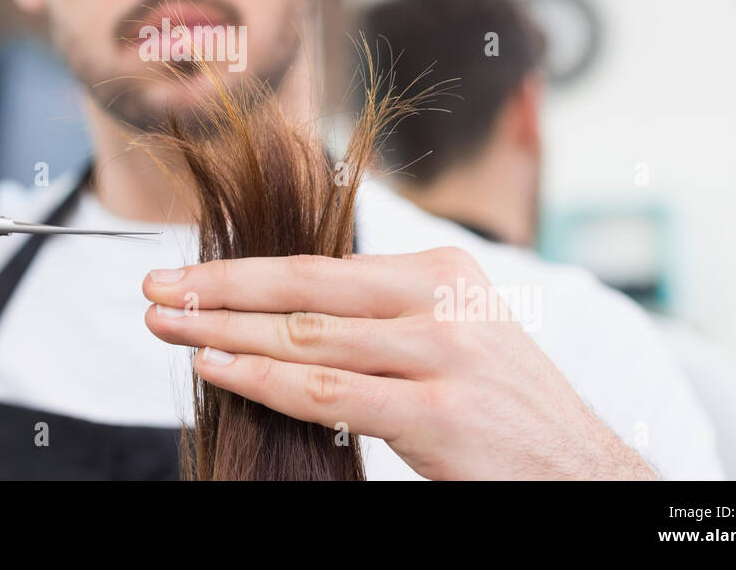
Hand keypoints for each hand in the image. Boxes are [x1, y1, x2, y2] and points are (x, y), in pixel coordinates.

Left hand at [142, 246, 656, 479]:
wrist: (581, 468)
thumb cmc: (499, 402)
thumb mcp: (451, 331)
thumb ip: (378, 314)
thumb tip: (279, 308)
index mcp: (439, 270)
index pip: (318, 267)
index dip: (241, 272)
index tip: (183, 274)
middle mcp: (440, 300)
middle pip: (303, 290)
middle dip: (219, 291)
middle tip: (155, 290)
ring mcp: (443, 353)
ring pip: (306, 336)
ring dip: (226, 332)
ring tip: (170, 328)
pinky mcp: (440, 411)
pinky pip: (330, 392)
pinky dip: (263, 380)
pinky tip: (216, 370)